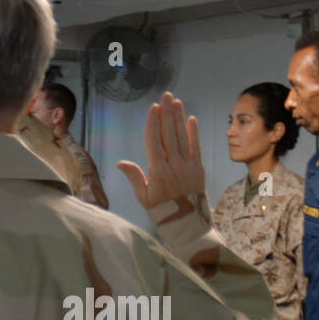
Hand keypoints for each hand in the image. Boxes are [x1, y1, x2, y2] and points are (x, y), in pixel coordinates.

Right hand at [116, 91, 205, 208]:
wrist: (186, 223)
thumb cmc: (161, 210)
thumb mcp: (143, 197)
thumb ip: (134, 177)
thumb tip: (120, 163)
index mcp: (158, 171)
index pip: (154, 141)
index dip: (153, 123)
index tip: (154, 108)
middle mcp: (173, 165)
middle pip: (169, 134)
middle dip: (167, 113)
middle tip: (166, 96)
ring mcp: (188, 165)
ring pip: (182, 137)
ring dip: (179, 118)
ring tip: (177, 102)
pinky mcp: (198, 168)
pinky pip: (196, 147)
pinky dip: (194, 133)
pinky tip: (192, 119)